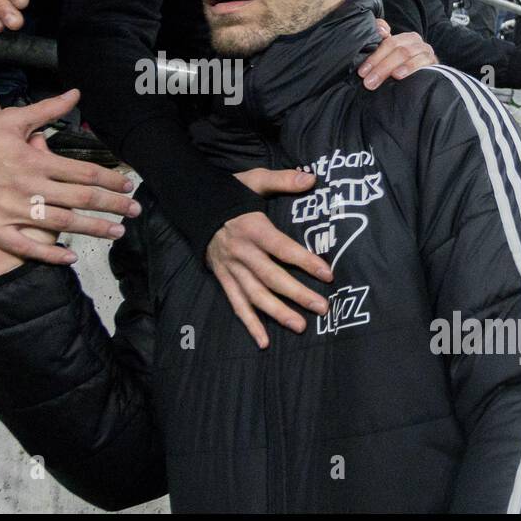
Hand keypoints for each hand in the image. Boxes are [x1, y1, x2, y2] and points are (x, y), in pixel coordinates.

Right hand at [0, 75, 139, 266]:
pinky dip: (51, 253)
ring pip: (62, 222)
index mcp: (34, 161)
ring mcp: (13, 211)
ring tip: (116, 232)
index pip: (82, 171)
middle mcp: (29, 187)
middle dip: (112, 204)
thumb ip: (46, 110)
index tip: (128, 184)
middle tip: (135, 210)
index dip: (109, 178)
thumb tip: (75, 94)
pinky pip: (28, 246)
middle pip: (80, 198)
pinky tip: (70, 258)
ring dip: (93, 228)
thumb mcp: (8, 121)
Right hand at [206, 167, 333, 348]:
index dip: (305, 261)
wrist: (193, 204)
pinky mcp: (223, 278)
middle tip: (322, 308)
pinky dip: (249, 323)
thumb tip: (311, 179)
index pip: (282, 248)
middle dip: (297, 294)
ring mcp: (231, 268)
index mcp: (253, 228)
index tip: (327, 274)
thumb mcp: (254, 180)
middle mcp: (242, 252)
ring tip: (300, 326)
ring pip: (255, 295)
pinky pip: (236, 304)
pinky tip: (264, 341)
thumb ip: (283, 180)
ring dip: (277, 312)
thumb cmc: (229, 193)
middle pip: (272, 277)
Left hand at [357, 19, 435, 88]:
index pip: (386, 43)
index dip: (373, 57)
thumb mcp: (389, 56)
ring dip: (389, 67)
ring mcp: (425, 49)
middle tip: (368, 82)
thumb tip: (381, 29)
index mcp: (402, 37)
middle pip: (394, 48)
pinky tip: (398, 75)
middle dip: (379, 66)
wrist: (426, 79)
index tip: (362, 72)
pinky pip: (421, 61)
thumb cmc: (402, 68)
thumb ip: (380, 40)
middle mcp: (414, 40)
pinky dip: (409, 67)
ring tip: (377, 80)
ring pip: (405, 53)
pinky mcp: (433, 60)